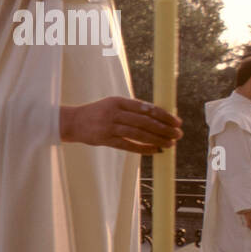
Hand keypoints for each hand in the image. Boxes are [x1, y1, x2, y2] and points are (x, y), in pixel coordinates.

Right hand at [60, 98, 181, 153]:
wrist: (72, 122)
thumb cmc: (97, 113)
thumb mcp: (113, 105)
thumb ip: (132, 109)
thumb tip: (158, 117)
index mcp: (118, 101)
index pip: (146, 108)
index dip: (164, 115)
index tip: (177, 122)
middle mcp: (114, 113)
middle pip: (145, 121)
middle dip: (164, 129)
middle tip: (178, 134)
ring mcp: (108, 126)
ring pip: (138, 133)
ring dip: (157, 139)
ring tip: (170, 144)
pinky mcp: (105, 139)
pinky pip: (127, 145)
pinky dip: (143, 148)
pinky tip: (154, 150)